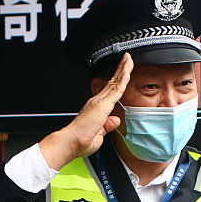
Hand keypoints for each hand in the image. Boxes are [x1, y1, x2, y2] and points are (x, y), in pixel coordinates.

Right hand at [38, 53, 130, 168]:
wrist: (71, 142)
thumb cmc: (80, 142)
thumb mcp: (99, 134)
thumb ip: (107, 126)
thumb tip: (115, 120)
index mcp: (95, 108)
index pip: (109, 91)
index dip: (116, 80)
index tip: (122, 72)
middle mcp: (97, 101)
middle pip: (112, 82)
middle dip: (120, 69)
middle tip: (126, 58)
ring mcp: (100, 101)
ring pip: (116, 81)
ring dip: (123, 69)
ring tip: (128, 59)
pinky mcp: (103, 104)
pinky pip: (117, 88)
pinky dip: (123, 78)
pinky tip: (127, 70)